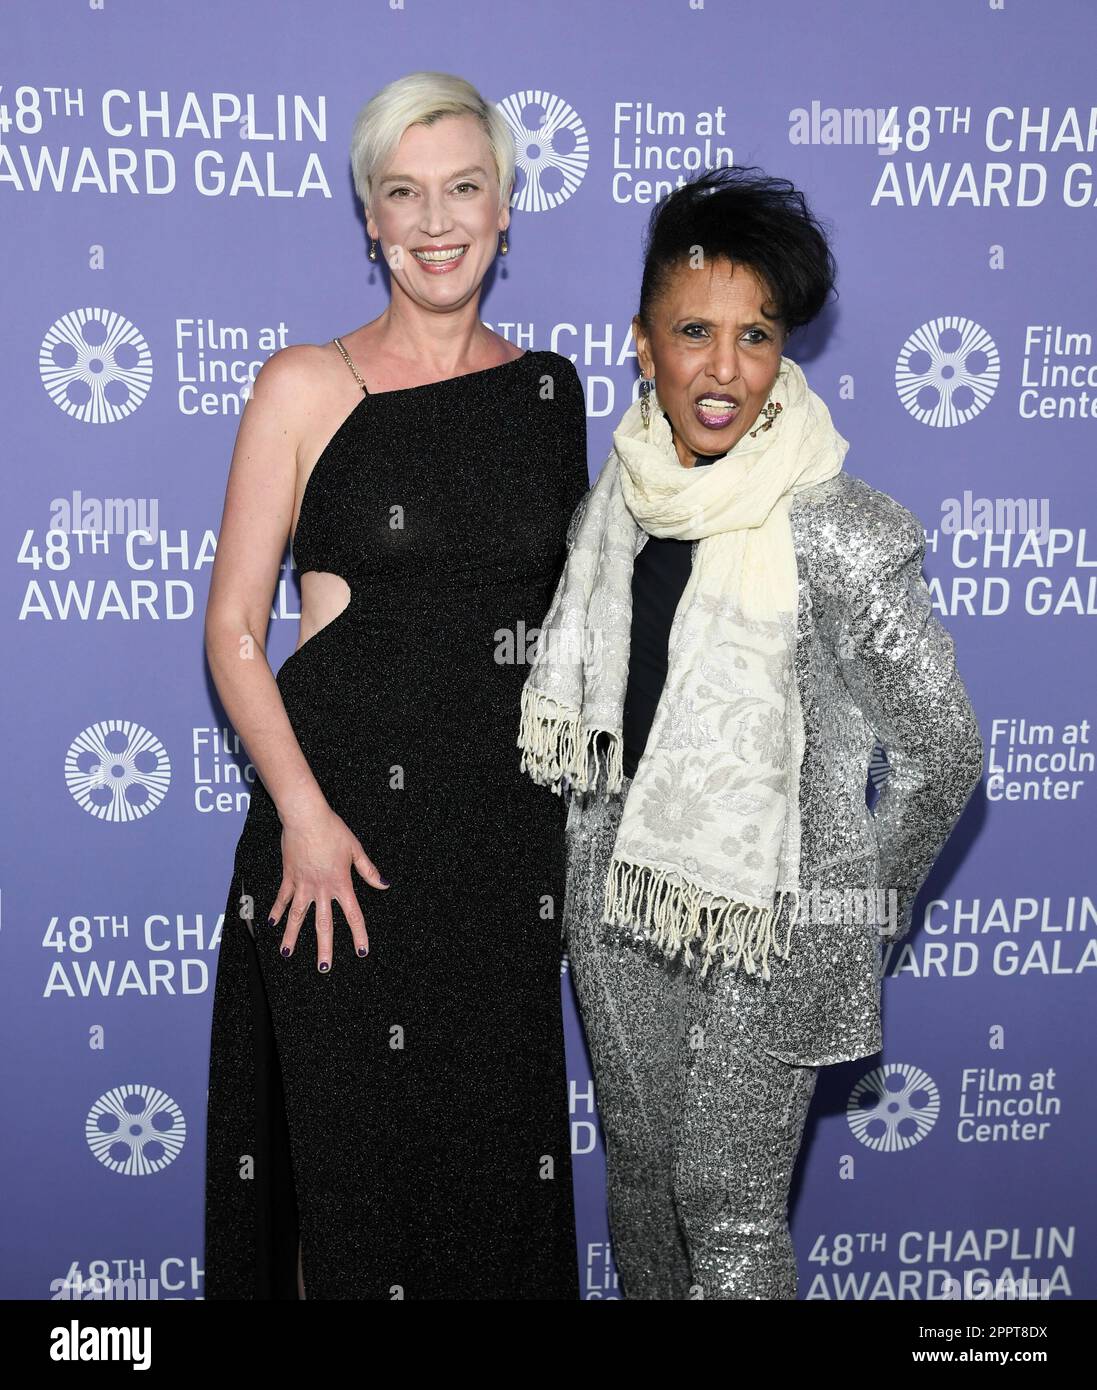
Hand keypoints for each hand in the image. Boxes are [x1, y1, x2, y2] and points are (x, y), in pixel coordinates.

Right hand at [268, 805, 388, 969]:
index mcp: (341, 883)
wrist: (306, 818)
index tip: (362, 952)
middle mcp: (321, 889)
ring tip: (288, 954)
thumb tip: (384, 884)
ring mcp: (303, 885)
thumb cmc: (333, 830)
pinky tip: (272, 923)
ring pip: (298, 916)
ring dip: (292, 936)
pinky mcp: (289, 877)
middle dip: (324, 948)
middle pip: (324, 924)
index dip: (359, 934)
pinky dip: (277, 910)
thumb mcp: (356, 849)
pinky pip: (282, 898)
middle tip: (324, 968)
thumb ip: (368, 870)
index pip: (353, 915)